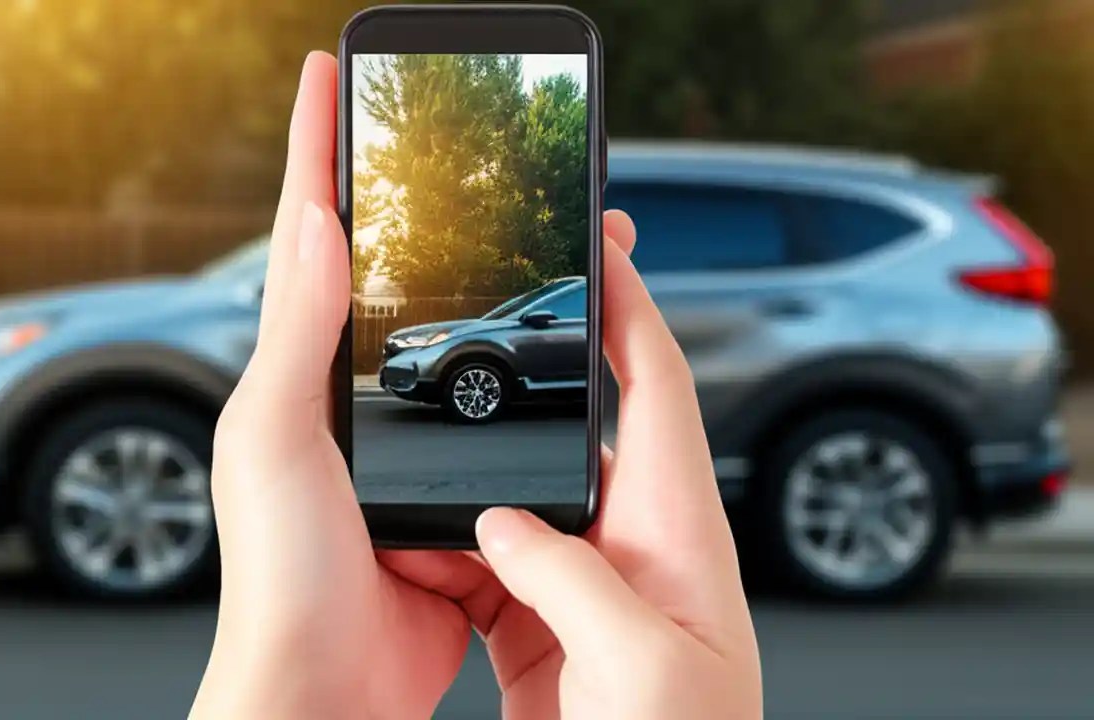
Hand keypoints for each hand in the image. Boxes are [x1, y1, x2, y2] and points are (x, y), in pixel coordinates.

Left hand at [189, 52, 470, 719]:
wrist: (325, 691)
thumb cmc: (278, 579)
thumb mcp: (271, 440)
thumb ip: (296, 332)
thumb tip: (314, 219)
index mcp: (296, 372)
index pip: (308, 238)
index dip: (320, 151)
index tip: (332, 76)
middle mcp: (346, 402)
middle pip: (395, 282)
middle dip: (430, 211)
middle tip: (460, 147)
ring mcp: (405, 449)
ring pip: (460, 350)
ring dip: (494, 294)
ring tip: (534, 236)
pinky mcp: (455, 500)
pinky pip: (500, 431)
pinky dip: (528, 395)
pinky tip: (554, 360)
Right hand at [382, 215, 762, 716]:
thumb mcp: (643, 667)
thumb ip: (572, 580)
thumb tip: (503, 527)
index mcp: (677, 536)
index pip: (658, 389)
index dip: (631, 308)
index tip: (601, 243)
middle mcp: (635, 547)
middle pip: (585, 423)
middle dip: (544, 360)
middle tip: (499, 302)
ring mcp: (588, 584)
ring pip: (524, 489)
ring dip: (479, 460)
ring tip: (430, 423)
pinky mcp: (544, 623)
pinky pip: (489, 556)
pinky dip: (449, 537)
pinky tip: (416, 537)